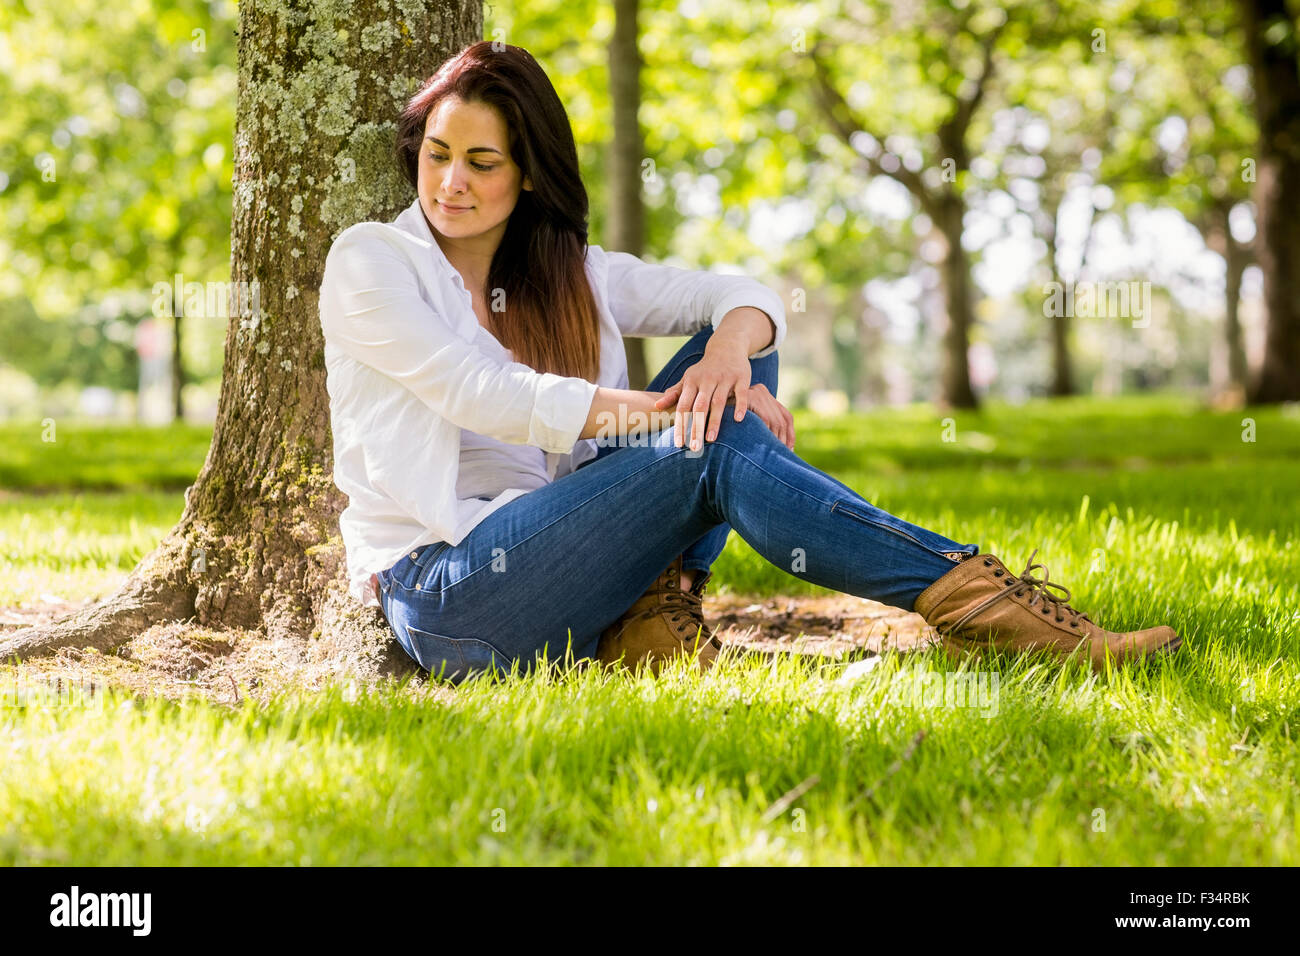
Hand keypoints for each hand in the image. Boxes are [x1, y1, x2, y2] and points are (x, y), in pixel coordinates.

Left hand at [652, 334, 751, 450]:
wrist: (726, 347)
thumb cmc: (704, 369)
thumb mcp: (688, 378)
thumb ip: (674, 393)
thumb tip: (656, 405)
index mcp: (692, 381)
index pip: (683, 406)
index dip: (680, 425)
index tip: (678, 444)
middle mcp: (707, 380)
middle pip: (700, 407)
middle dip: (696, 428)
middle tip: (694, 447)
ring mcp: (725, 378)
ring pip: (719, 402)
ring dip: (715, 421)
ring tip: (711, 439)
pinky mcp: (741, 378)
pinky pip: (741, 393)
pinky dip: (739, 405)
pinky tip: (738, 420)